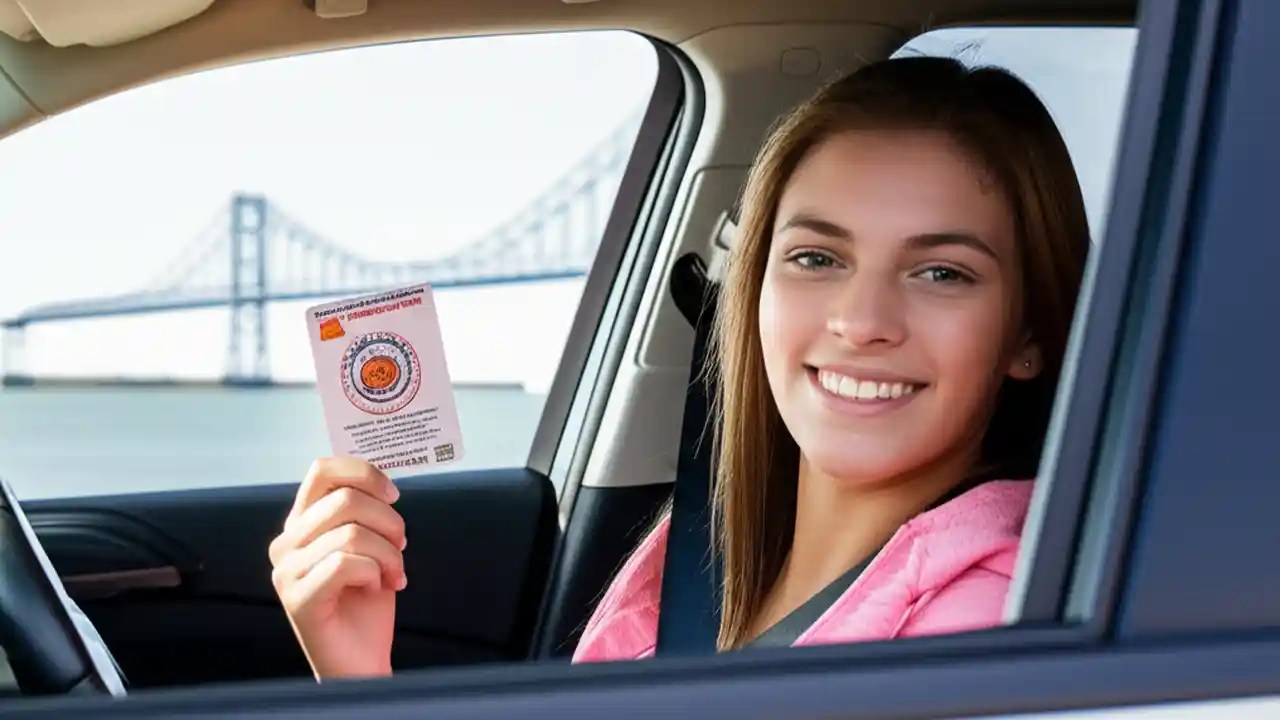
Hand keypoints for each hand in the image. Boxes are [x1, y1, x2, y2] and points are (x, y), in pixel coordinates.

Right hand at [268, 457, 406, 679]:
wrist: (362, 660)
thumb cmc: (366, 604)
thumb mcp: (369, 545)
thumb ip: (363, 512)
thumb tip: (382, 484)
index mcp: (300, 523)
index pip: (323, 471)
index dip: (364, 474)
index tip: (393, 496)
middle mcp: (285, 543)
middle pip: (346, 500)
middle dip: (388, 521)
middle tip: (401, 546)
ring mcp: (287, 572)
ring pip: (352, 533)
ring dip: (388, 553)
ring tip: (393, 573)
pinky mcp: (297, 599)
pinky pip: (346, 564)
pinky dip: (375, 573)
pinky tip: (378, 588)